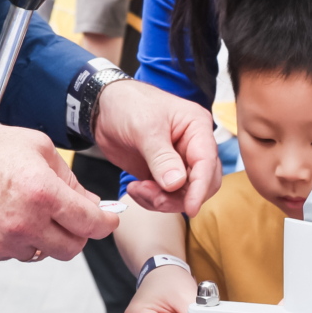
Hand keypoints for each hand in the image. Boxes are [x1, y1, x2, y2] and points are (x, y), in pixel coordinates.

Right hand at [0, 121, 115, 261]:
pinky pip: (22, 253)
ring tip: (39, 213)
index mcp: (44, 193)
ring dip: (51, 238)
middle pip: (72, 248)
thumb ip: (70, 179)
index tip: (108, 220)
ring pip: (47, 253)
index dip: (106, 223)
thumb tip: (90, 201)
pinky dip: (27, 240)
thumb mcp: (41, 149)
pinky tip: (18, 218)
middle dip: (80, 234)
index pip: (90, 223)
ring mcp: (8, 239)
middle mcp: (27, 221)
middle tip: (77, 219)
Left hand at [92, 78, 221, 215]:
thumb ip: (161, 157)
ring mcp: (179, 161)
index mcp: (197, 128)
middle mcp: (193, 146)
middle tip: (154, 197)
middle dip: (179, 197)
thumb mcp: (144, 128)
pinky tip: (135, 188)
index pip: (207, 162)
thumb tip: (176, 184)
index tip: (191, 208)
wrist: (104, 108)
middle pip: (203, 183)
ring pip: (184, 194)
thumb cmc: (128, 105)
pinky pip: (166, 196)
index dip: (200, 188)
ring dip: (162, 199)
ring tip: (138, 189)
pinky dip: (151, 199)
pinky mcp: (163, 174)